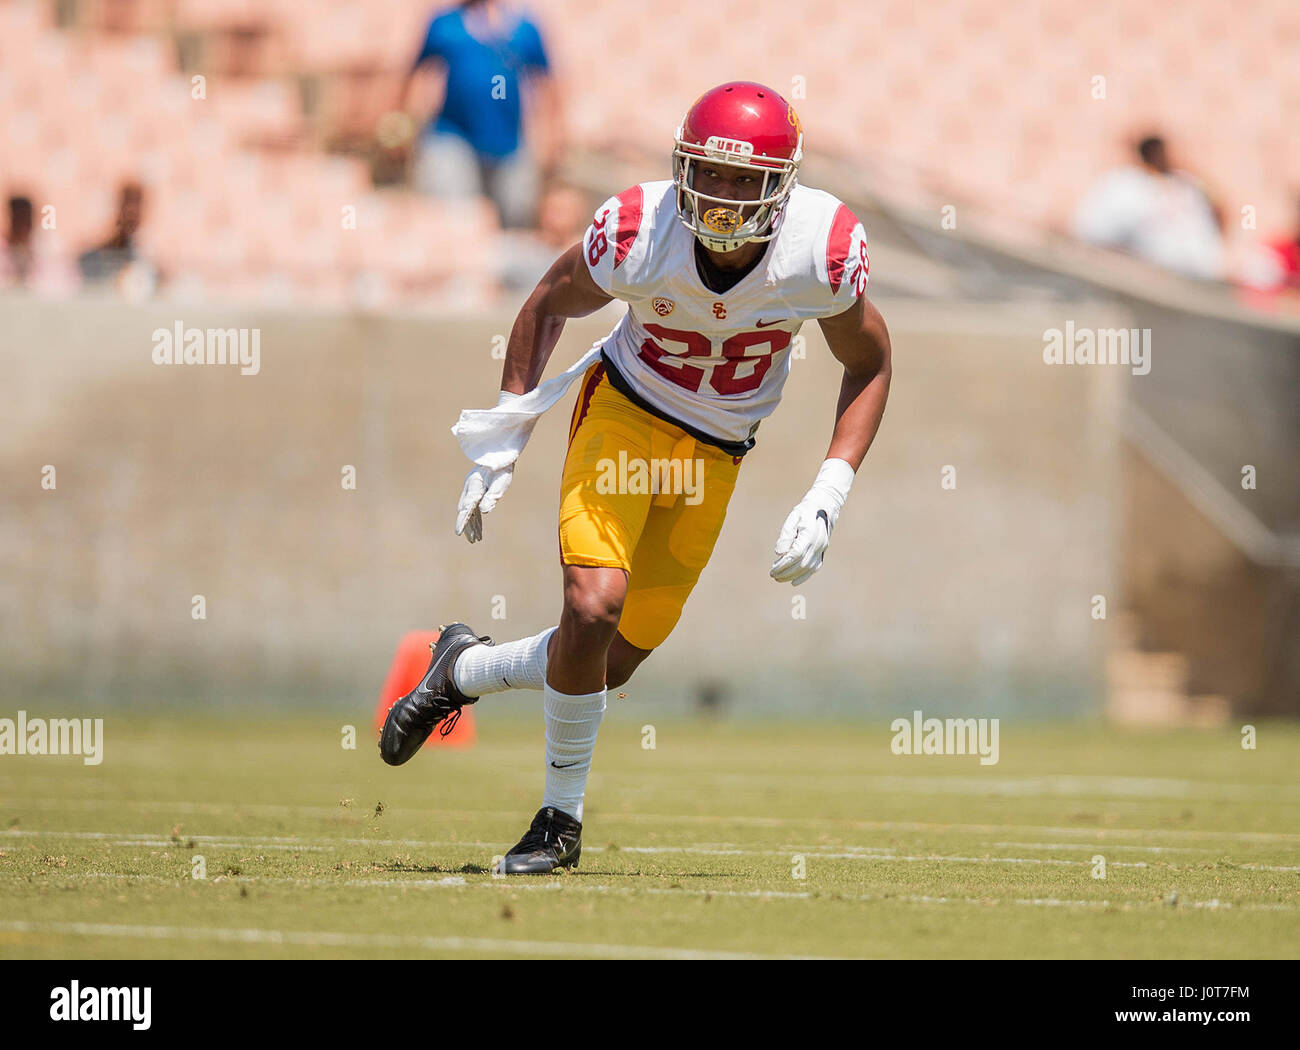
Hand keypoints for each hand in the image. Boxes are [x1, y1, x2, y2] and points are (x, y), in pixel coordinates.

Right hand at [455, 463, 512, 542]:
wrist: (499, 456)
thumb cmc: (501, 469)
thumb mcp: (500, 483)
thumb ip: (492, 496)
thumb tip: (484, 511)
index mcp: (474, 487)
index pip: (467, 507)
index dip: (463, 520)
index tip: (458, 532)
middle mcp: (470, 490)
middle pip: (466, 512)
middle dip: (467, 526)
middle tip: (471, 540)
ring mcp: (472, 491)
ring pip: (470, 512)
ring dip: (472, 526)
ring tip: (476, 540)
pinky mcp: (477, 493)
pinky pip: (475, 510)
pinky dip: (476, 520)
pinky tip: (479, 530)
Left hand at [769, 459, 854, 585]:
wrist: (825, 505)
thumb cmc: (806, 510)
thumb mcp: (794, 517)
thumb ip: (786, 534)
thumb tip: (779, 553)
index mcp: (810, 535)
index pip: (795, 555)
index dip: (783, 565)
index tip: (772, 569)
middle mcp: (818, 544)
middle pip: (800, 564)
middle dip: (785, 572)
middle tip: (772, 574)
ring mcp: (822, 548)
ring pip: (808, 568)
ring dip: (793, 575)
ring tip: (779, 578)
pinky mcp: (823, 551)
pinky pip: (815, 567)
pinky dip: (804, 576)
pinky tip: (794, 582)